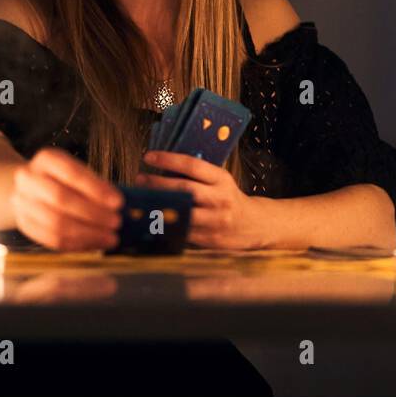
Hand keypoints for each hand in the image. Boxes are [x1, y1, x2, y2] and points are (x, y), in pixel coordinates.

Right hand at [11, 147, 122, 250]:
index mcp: (46, 159)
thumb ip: (97, 186)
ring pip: (56, 224)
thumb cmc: (63, 179)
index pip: (71, 173)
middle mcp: (28, 178)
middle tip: (117, 223)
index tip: (119, 202)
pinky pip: (52, 240)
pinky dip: (77, 245)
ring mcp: (22, 202)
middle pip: (61, 199)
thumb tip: (123, 205)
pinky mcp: (24, 224)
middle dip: (93, 214)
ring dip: (88, 234)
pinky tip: (95, 244)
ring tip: (110, 238)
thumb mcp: (77, 173)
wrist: (28, 187)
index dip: (96, 188)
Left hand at [138, 150, 266, 249]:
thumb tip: (161, 169)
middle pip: (184, 190)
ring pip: (182, 213)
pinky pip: (184, 232)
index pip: (192, 165)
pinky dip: (166, 226)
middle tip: (139, 180)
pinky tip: (152, 220)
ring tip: (141, 201)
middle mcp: (220, 199)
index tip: (148, 157)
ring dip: (158, 207)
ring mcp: (216, 221)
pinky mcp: (210, 240)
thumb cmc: (229, 198)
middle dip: (158, 184)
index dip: (168, 159)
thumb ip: (198, 176)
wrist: (255, 224)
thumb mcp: (220, 181)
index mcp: (222, 179)